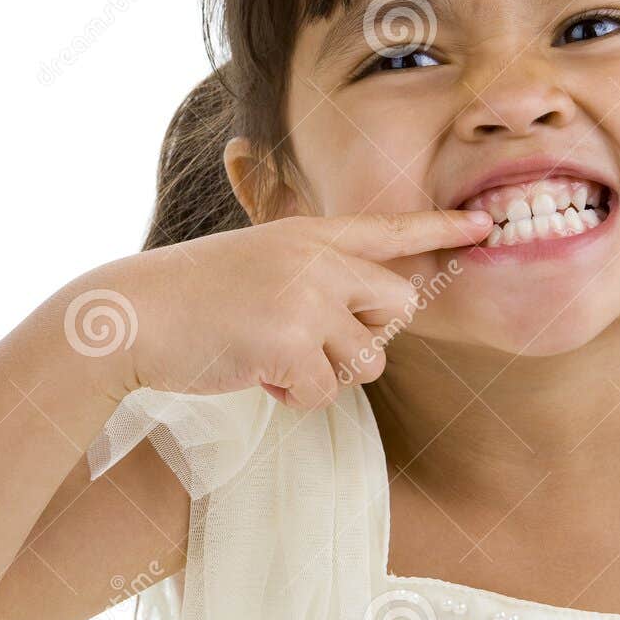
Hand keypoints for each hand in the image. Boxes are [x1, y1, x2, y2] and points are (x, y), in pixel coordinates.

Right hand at [82, 209, 492, 409]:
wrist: (134, 313)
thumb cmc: (191, 295)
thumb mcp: (257, 261)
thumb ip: (311, 274)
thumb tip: (362, 322)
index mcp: (308, 234)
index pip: (389, 230)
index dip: (440, 228)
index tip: (486, 224)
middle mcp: (317, 259)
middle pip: (396, 307)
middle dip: (366, 336)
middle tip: (312, 343)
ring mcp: (306, 300)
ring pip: (365, 360)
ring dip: (324, 373)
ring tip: (270, 356)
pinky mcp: (291, 344)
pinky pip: (325, 392)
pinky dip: (293, 395)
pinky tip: (255, 373)